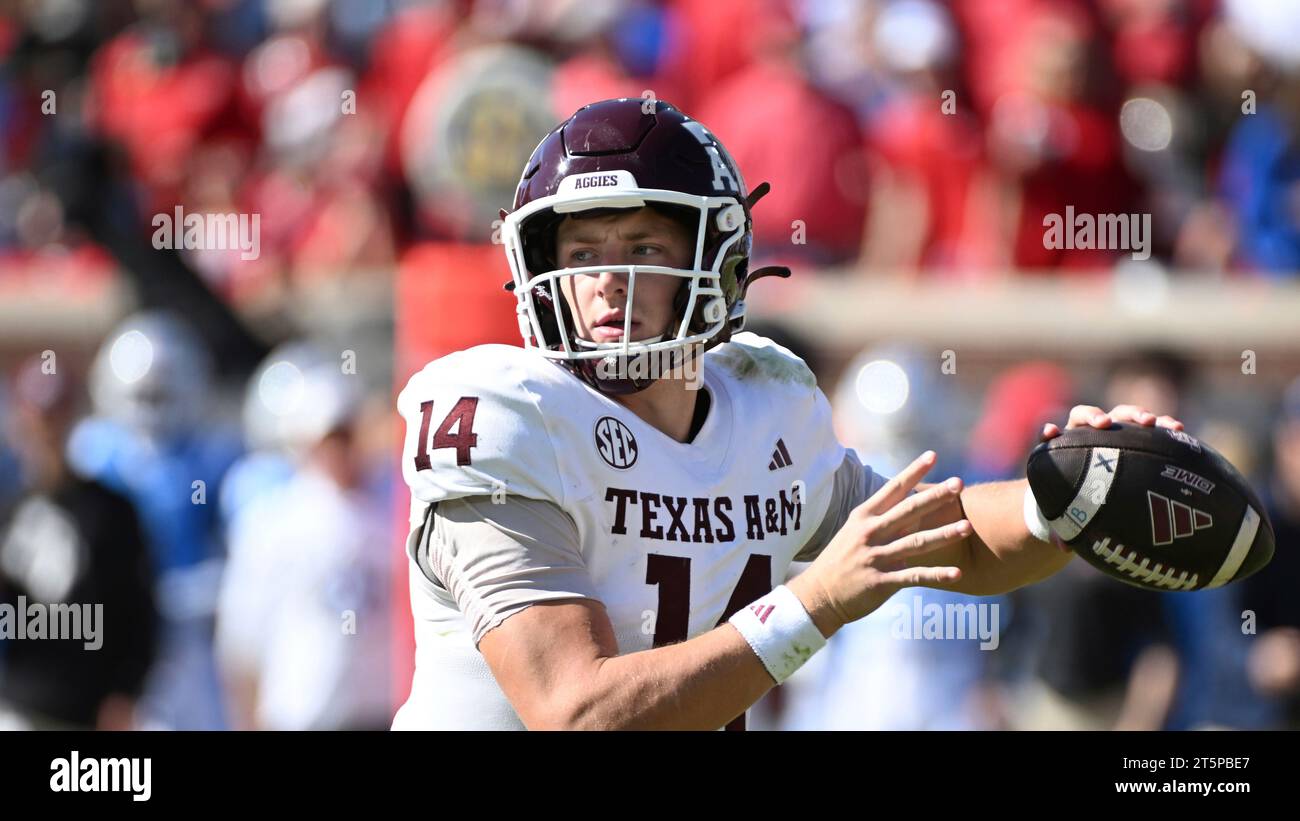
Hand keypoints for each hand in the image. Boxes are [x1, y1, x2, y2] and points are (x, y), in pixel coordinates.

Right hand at [788, 450, 969, 636]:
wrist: (819, 595)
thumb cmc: (841, 561)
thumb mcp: (855, 534)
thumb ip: (884, 522)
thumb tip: (912, 513)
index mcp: (864, 516)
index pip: (893, 489)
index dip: (913, 471)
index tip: (933, 455)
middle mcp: (869, 533)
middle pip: (908, 511)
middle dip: (935, 497)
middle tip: (959, 483)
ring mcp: (875, 557)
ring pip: (915, 543)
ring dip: (944, 535)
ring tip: (967, 527)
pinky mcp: (880, 582)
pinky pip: (914, 577)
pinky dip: (937, 575)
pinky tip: (957, 573)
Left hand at [1035, 404, 1185, 552]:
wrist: (1100, 493)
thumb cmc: (1079, 504)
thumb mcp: (1069, 516)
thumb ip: (1062, 528)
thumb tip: (1064, 547)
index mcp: (1064, 450)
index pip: (1051, 435)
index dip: (1050, 432)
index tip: (1051, 432)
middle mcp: (1085, 435)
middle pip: (1084, 416)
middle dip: (1094, 416)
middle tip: (1104, 424)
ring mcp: (1112, 432)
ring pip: (1120, 415)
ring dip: (1134, 414)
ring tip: (1150, 422)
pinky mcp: (1135, 435)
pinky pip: (1149, 426)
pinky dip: (1161, 425)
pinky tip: (1178, 429)